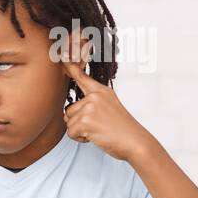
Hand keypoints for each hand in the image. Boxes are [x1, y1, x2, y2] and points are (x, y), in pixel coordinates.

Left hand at [62, 44, 155, 161]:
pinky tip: (95, 136)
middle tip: (98, 126)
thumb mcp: (109, 108)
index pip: (81, 78)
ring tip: (98, 131)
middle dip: (78, 122)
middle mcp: (94, 96)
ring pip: (69, 122)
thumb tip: (70, 110)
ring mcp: (89, 107)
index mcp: (101, 91)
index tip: (61, 56)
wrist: (135, 142)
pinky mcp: (85, 120)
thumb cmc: (122, 129)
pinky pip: (70, 132)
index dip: (70, 67)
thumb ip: (92, 103)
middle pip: (69, 110)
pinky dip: (80, 138)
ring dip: (80, 131)